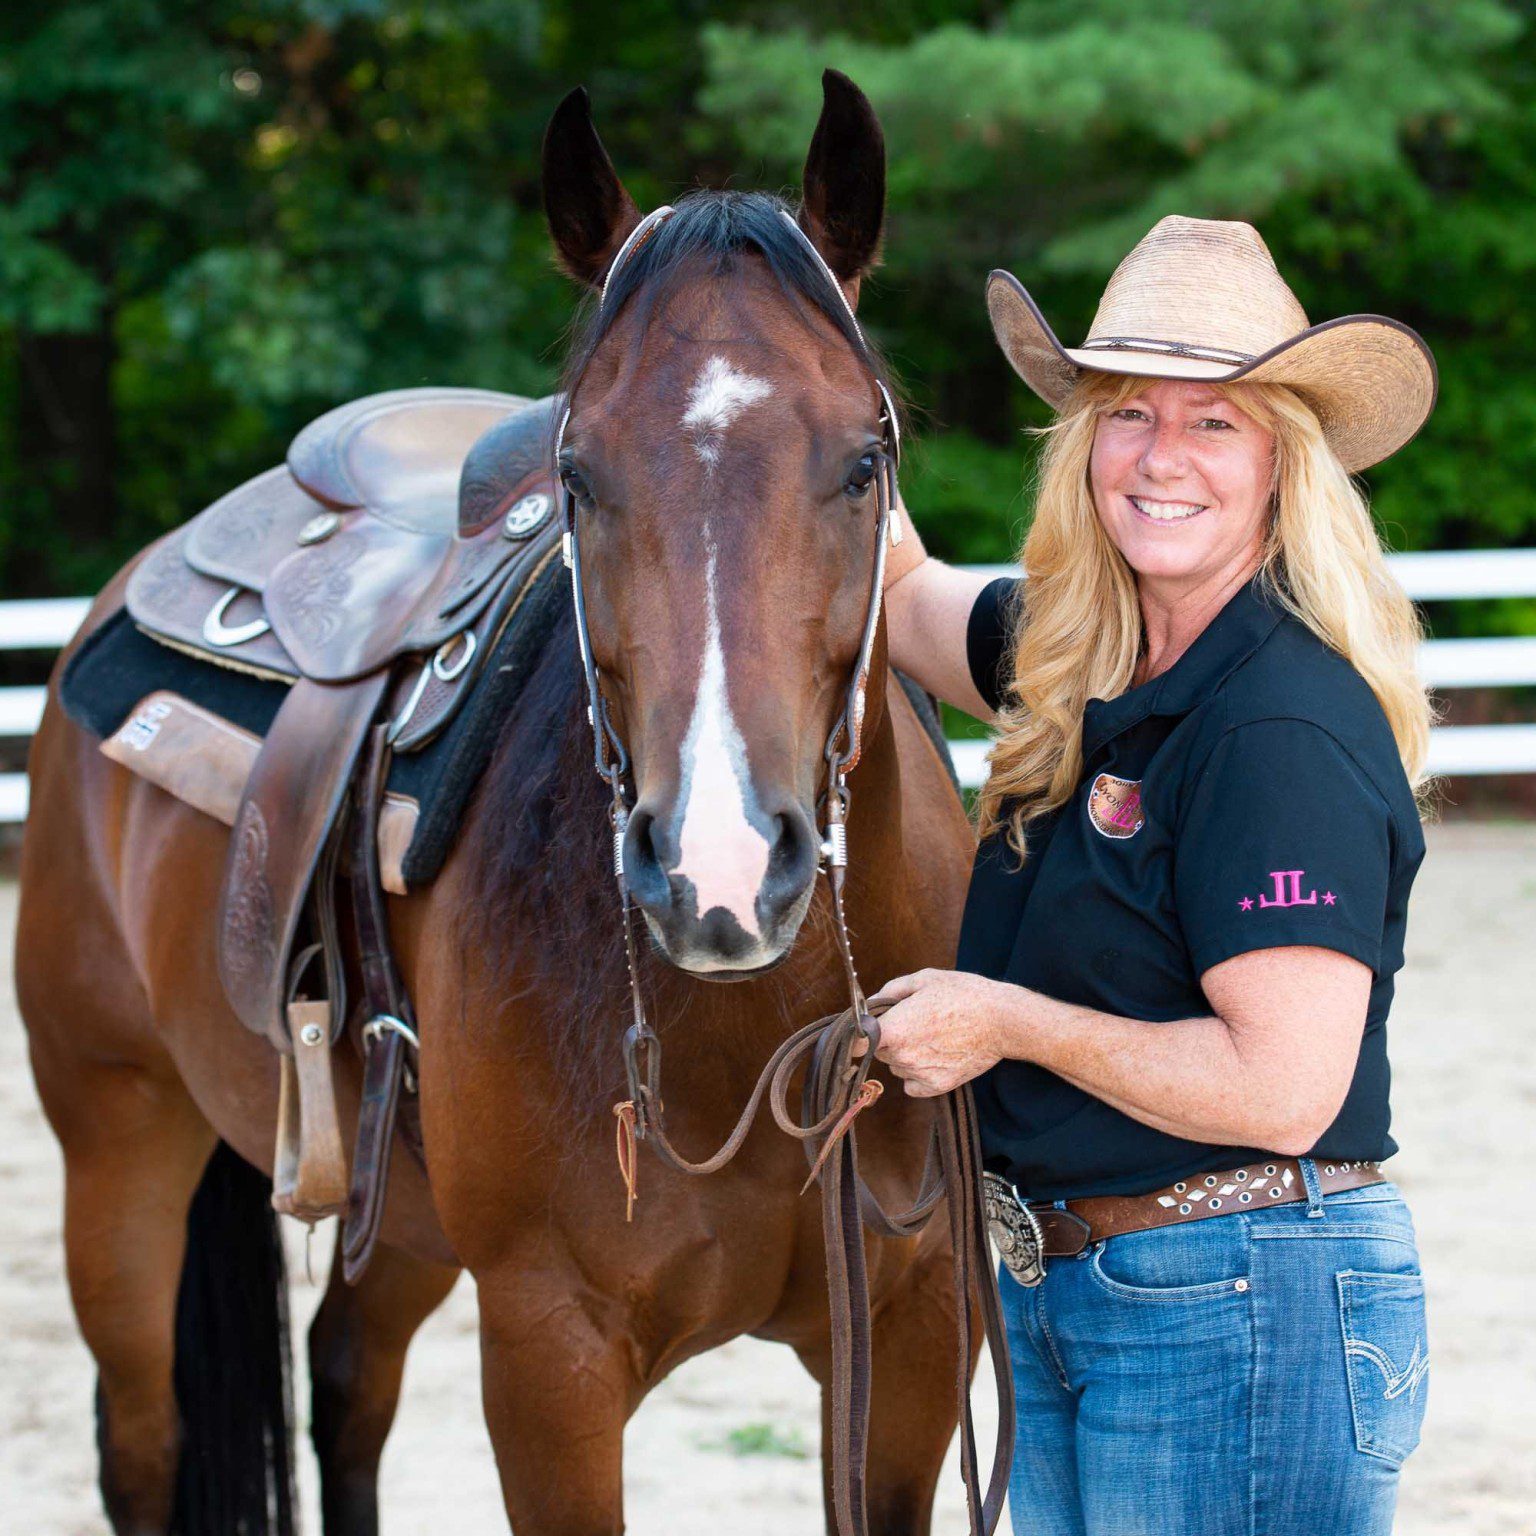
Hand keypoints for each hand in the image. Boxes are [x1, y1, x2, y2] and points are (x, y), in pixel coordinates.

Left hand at [862, 968, 1009, 1097]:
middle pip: (879, 1051)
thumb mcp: (924, 979)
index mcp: (894, 1028)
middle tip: (915, 1021)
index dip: (854, 1037)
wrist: (1002, 1021)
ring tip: (933, 1036)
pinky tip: (936, 1055)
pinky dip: (918, 1074)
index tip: (860, 1033)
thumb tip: (872, 1002)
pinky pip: (912, 1084)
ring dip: (905, 1054)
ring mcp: (919, 1074)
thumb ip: (890, 991)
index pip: (854, 1043)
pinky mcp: (936, 1087)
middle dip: (890, 1037)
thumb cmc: (963, 994)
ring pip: (897, 1065)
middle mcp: (902, 1055)